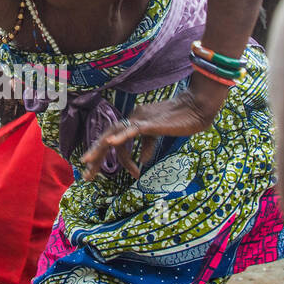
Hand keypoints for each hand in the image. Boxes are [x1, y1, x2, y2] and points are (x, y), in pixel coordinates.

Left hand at [80, 88, 218, 179]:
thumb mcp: (159, 135)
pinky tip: (111, 143)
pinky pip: (132, 130)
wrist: (197, 109)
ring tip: (88, 161)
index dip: (122, 160)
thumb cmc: (181, 121)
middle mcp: (133, 118)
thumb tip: (143, 161)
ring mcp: (140, 119)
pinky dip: (120, 137)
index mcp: (134, 121)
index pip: (119, 142)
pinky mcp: (149, 122)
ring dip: (99, 149)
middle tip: (86, 174)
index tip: (134, 174)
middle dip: (95, 155)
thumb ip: (148, 145)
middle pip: (107, 136)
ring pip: (113, 133)